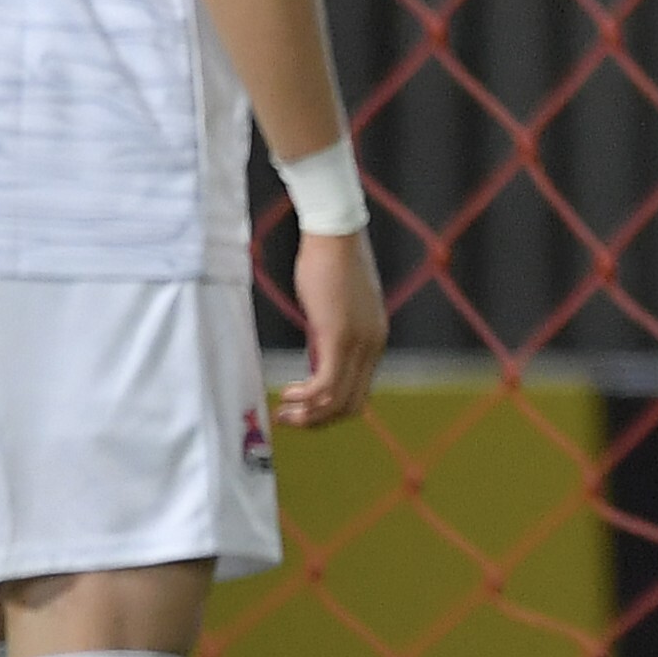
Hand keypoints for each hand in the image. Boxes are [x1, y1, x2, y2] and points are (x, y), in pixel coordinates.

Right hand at [283, 228, 385, 429]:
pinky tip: (287, 392)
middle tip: (289, 418)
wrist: (334, 235)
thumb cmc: (329, 264)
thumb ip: (332, 335)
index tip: (303, 411)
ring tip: (284, 413)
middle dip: (319, 421)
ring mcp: (359, 343)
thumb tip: (318, 355)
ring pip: (338, 401)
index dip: (330, 410)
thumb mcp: (335, 309)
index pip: (360, 393)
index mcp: (374, 340)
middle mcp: (372, 346)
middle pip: (352, 406)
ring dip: (309, 415)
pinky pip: (326, 385)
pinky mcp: (339, 336)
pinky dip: (306, 398)